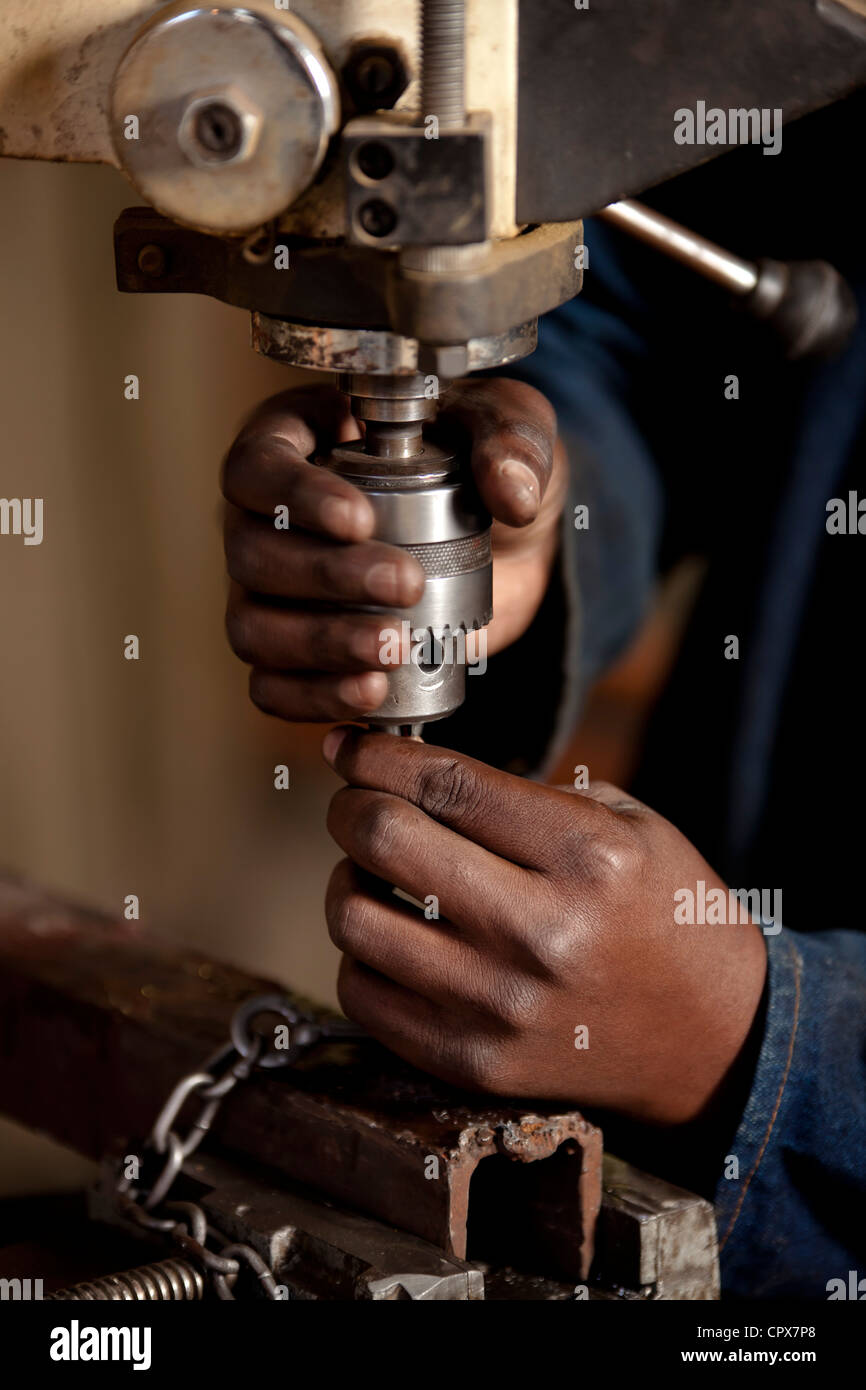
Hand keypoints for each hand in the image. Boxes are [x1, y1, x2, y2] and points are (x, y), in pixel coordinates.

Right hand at [222, 378, 565, 722]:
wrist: (503, 542)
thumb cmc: (483, 461)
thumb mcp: (510, 426)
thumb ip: (513, 441)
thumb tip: (510, 494)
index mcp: (295, 440)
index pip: (256, 466)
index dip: (294, 496)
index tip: (360, 520)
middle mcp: (265, 518)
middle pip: (251, 554)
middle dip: (327, 577)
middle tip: (407, 583)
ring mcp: (273, 593)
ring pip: (253, 627)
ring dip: (321, 643)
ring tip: (394, 647)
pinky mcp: (296, 654)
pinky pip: (273, 687)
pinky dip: (314, 696)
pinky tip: (370, 691)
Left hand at [322, 727, 766, 1125]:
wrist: (714, 1040)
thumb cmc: (663, 912)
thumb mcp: (630, 825)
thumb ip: (526, 794)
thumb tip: (407, 771)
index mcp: (589, 855)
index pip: (445, 784)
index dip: (378, 754)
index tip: (350, 745)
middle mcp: (541, 932)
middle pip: (386, 840)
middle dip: (351, 806)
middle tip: (356, 802)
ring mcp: (501, 1006)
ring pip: (355, 920)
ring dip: (348, 880)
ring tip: (372, 872)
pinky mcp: (474, 1063)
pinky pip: (363, 995)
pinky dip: (361, 954)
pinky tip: (391, 934)